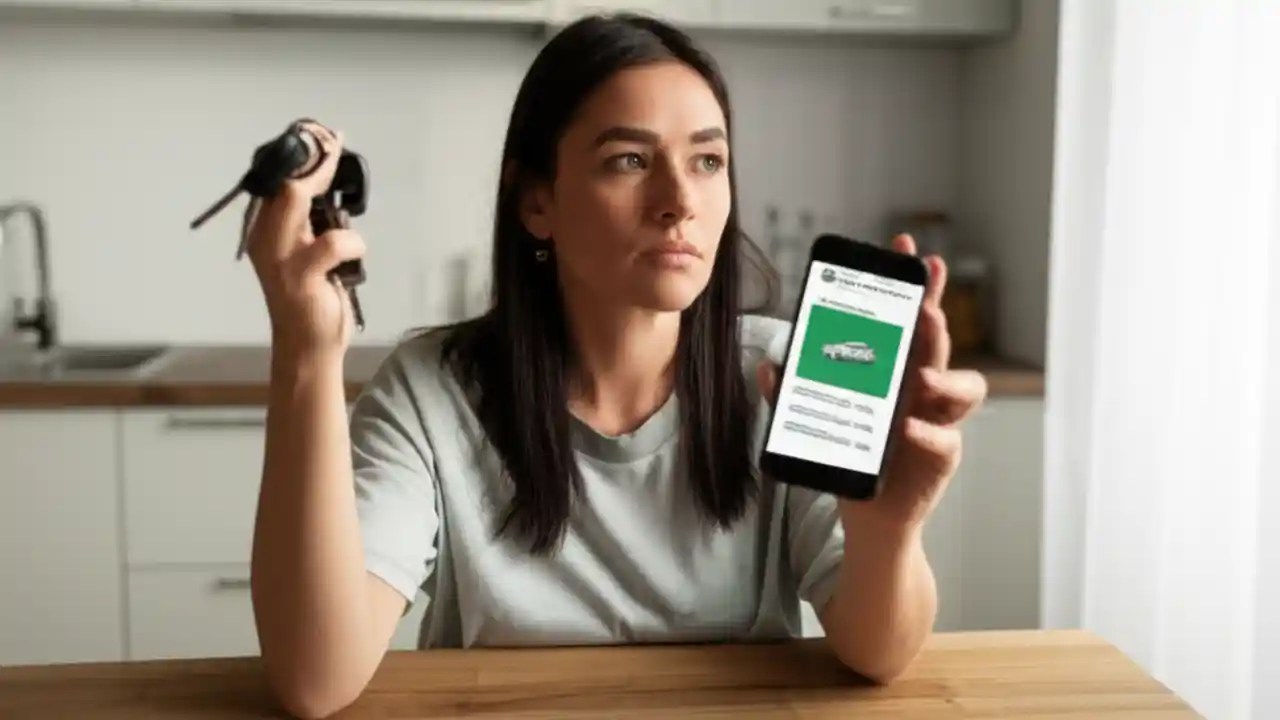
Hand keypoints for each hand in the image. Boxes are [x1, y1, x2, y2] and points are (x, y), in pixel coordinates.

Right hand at [244, 122, 365, 359]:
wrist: (307, 347)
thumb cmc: (312, 298)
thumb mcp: (308, 252)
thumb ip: (310, 222)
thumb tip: (328, 185)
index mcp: (265, 230)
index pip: (278, 180)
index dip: (303, 154)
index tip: (327, 136)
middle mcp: (265, 238)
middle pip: (285, 180)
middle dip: (314, 157)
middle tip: (336, 141)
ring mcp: (279, 257)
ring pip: (296, 200)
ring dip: (326, 191)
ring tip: (345, 207)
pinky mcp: (300, 277)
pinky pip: (332, 243)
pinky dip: (353, 244)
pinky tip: (355, 259)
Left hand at [757, 233, 987, 536]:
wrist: (868, 514)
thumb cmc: (849, 453)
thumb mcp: (813, 419)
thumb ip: (792, 392)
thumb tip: (767, 367)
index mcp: (898, 366)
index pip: (912, 313)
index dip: (914, 280)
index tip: (903, 247)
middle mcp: (925, 386)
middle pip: (941, 340)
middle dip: (935, 316)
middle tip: (923, 306)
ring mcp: (938, 419)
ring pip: (965, 387)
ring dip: (943, 377)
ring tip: (919, 380)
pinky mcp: (941, 457)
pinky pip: (945, 440)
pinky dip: (927, 434)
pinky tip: (907, 431)